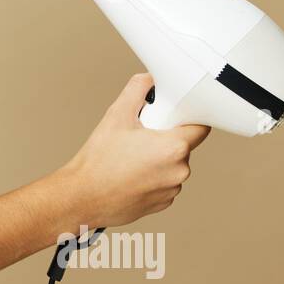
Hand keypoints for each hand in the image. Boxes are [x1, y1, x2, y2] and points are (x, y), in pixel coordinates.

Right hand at [57, 72, 211, 229]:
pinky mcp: (162, 203)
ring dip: (159, 159)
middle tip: (139, 137)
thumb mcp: (116, 115)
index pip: (200, 126)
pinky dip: (152, 177)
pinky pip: (164, 183)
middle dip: (165, 138)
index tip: (170, 116)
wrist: (83, 197)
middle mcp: (179, 171)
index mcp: (173, 147)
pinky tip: (131, 174)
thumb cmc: (98, 162)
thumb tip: (147, 80)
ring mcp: (171, 190)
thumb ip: (137, 90)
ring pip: (173, 165)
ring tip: (131, 158)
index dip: (186, 117)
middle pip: (183, 145)